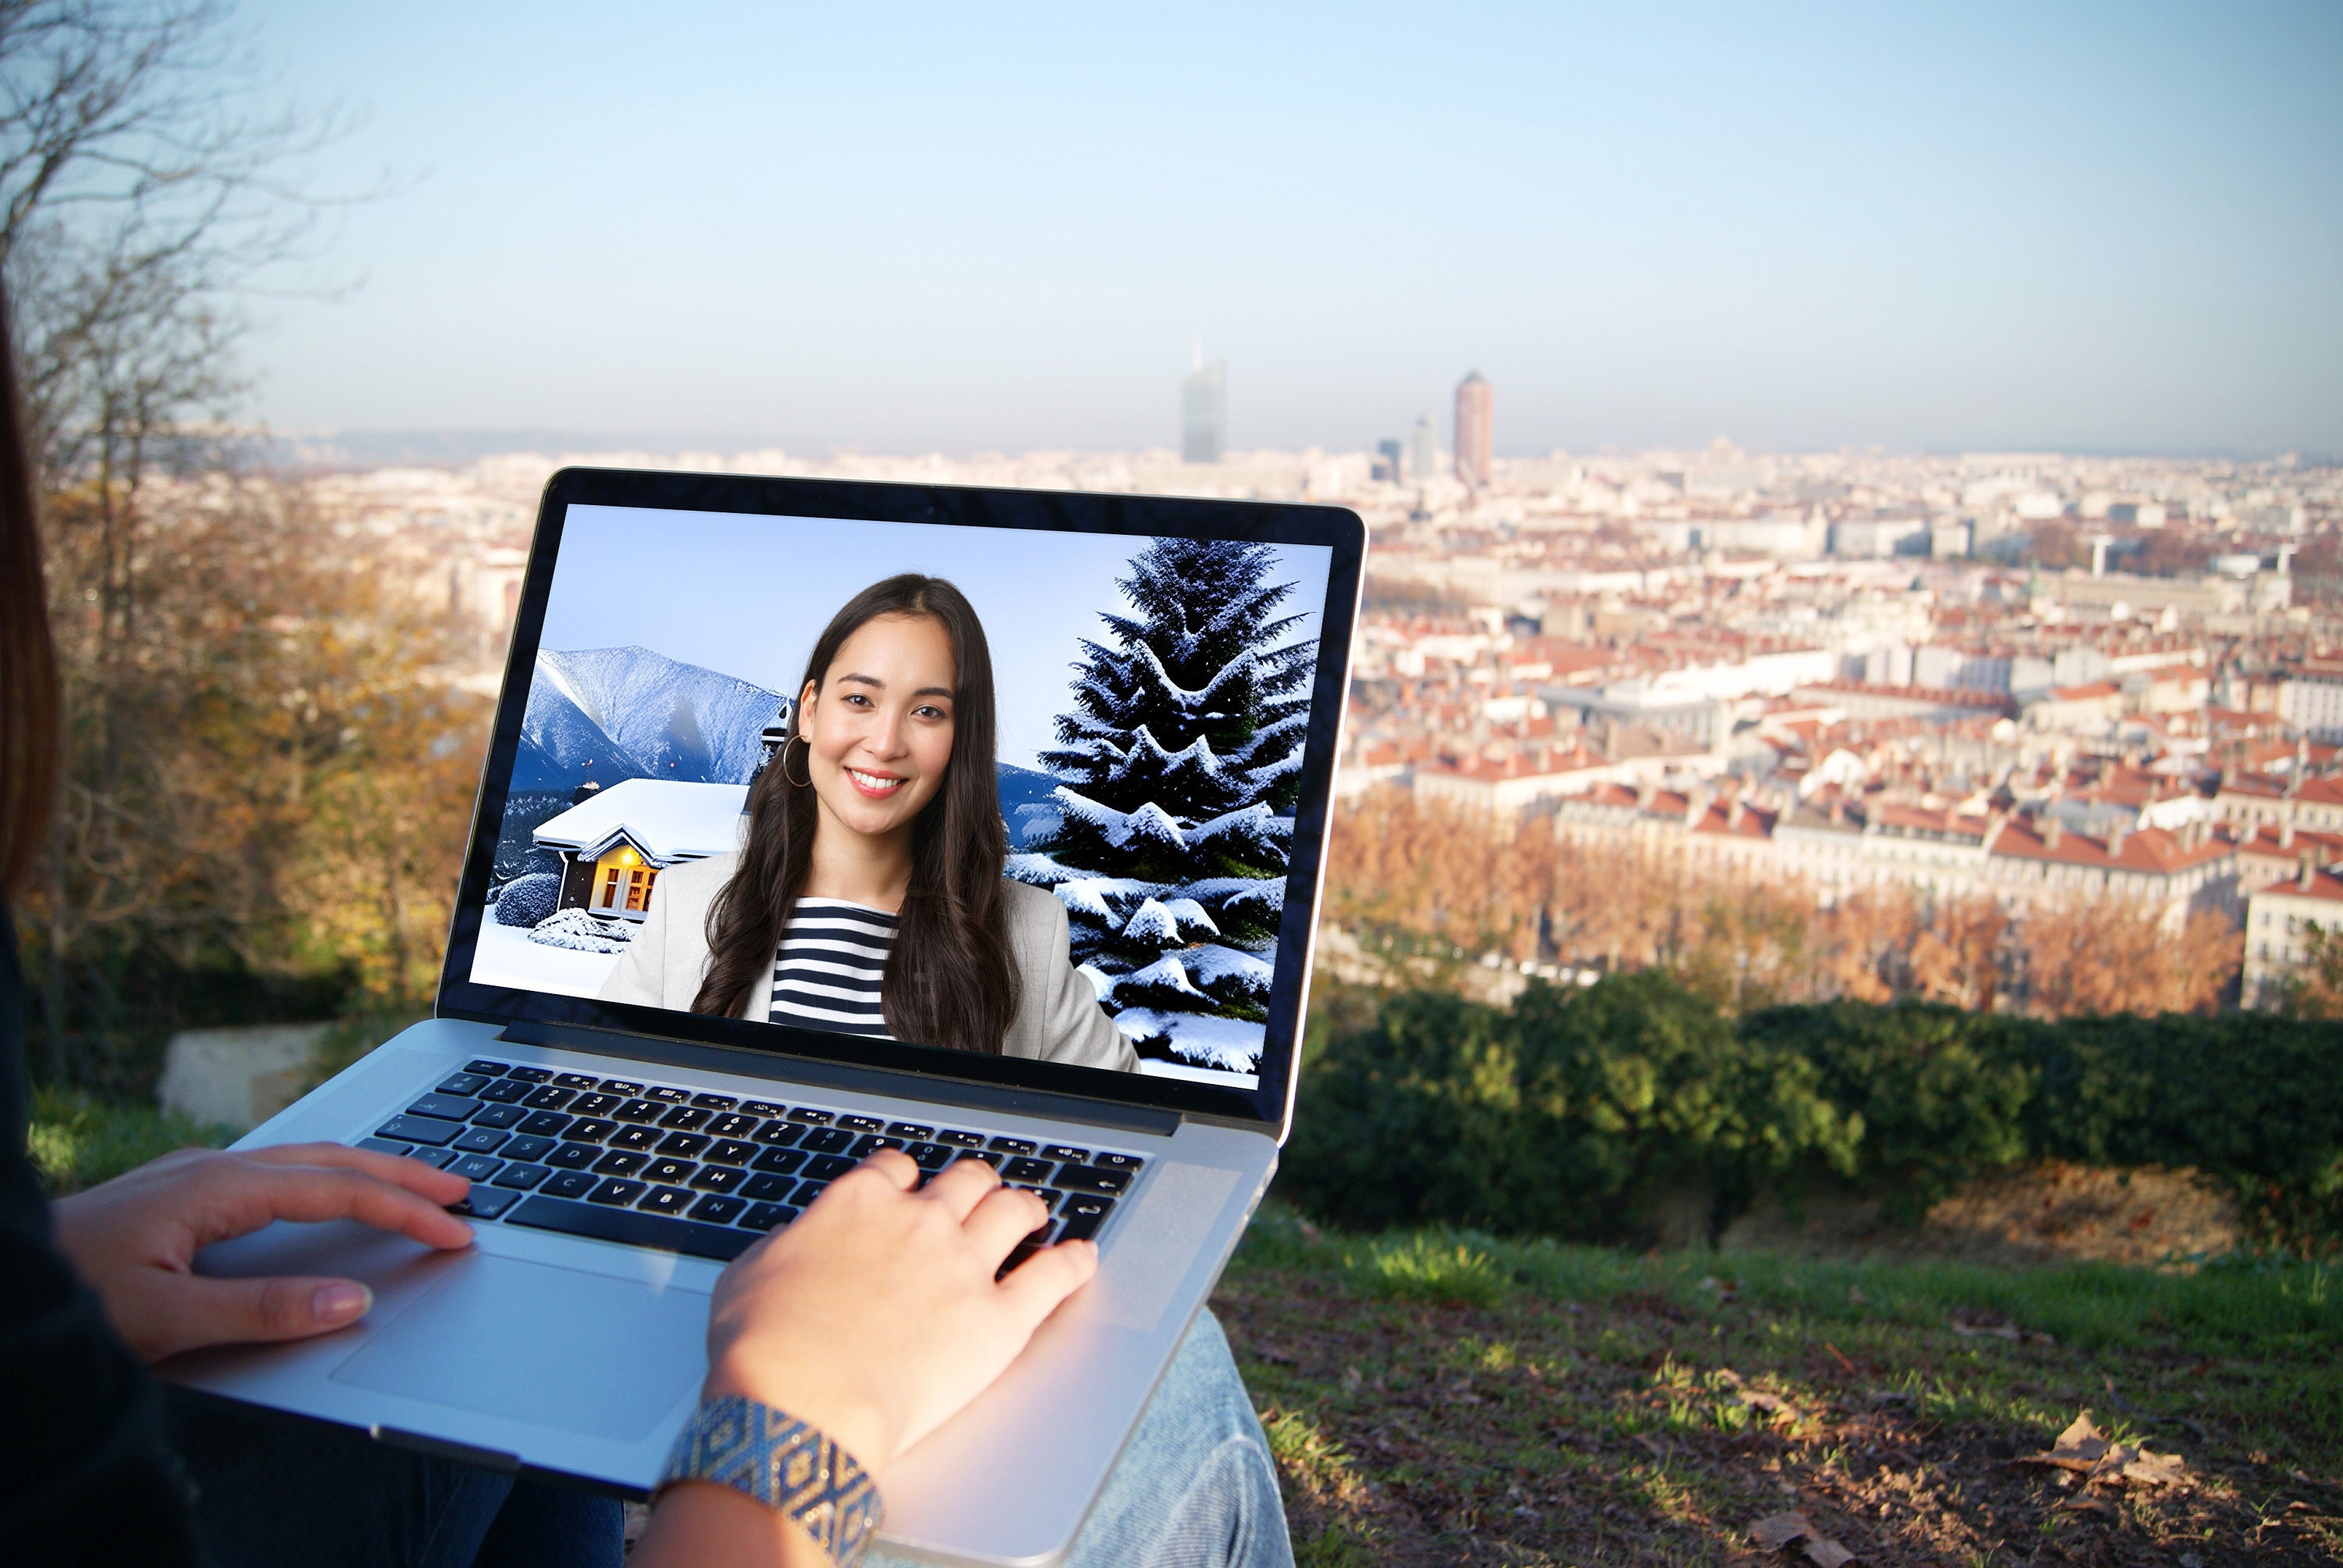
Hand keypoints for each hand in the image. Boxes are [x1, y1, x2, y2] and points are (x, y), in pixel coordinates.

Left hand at [50, 1142, 475, 1361]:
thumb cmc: (66, 1297)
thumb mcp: (166, 1320)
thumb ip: (264, 1311)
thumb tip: (354, 1301)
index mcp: (217, 1188)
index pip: (338, 1194)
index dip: (404, 1212)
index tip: (456, 1233)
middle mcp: (210, 1170)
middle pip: (331, 1160)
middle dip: (404, 1173)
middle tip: (464, 1189)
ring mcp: (192, 1177)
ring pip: (303, 1162)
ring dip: (367, 1173)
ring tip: (416, 1185)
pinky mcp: (178, 1194)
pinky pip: (275, 1173)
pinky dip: (326, 1180)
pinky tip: (327, 1195)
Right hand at [702, 1151, 1096, 1481]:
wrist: (800, 1405)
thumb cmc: (762, 1349)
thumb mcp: (749, 1274)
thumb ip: (788, 1244)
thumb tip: (799, 1243)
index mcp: (859, 1204)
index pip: (896, 1170)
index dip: (906, 1181)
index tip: (909, 1192)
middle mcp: (919, 1222)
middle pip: (966, 1179)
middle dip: (974, 1186)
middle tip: (978, 1199)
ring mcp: (964, 1266)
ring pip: (1014, 1209)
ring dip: (1026, 1208)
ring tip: (1034, 1215)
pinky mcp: (999, 1319)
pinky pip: (1053, 1276)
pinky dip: (1074, 1263)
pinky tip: (1083, 1258)